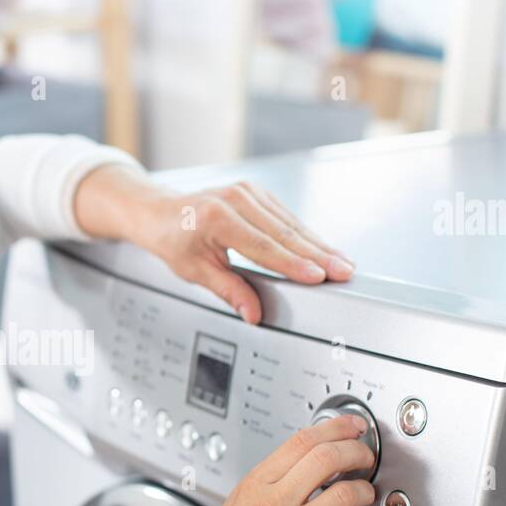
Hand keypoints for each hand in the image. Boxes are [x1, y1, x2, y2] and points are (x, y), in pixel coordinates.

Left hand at [73, 164, 354, 323]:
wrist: (161, 212)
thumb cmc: (174, 240)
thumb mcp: (195, 271)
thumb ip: (228, 291)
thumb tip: (253, 313)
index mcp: (217, 218)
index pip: (262, 246)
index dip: (293, 263)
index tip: (317, 276)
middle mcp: (235, 198)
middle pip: (284, 232)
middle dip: (318, 254)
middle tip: (344, 271)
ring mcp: (248, 191)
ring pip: (291, 222)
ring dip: (319, 244)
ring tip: (343, 263)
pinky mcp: (257, 192)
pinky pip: (286, 215)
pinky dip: (306, 234)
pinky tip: (324, 248)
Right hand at [172, 413, 375, 505]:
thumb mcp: (238, 502)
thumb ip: (272, 480)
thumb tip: (311, 458)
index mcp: (255, 484)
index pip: (302, 441)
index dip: (336, 427)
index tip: (352, 427)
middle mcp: (271, 505)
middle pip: (327, 458)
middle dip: (357, 452)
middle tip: (365, 457)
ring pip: (344, 494)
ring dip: (364, 490)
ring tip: (364, 494)